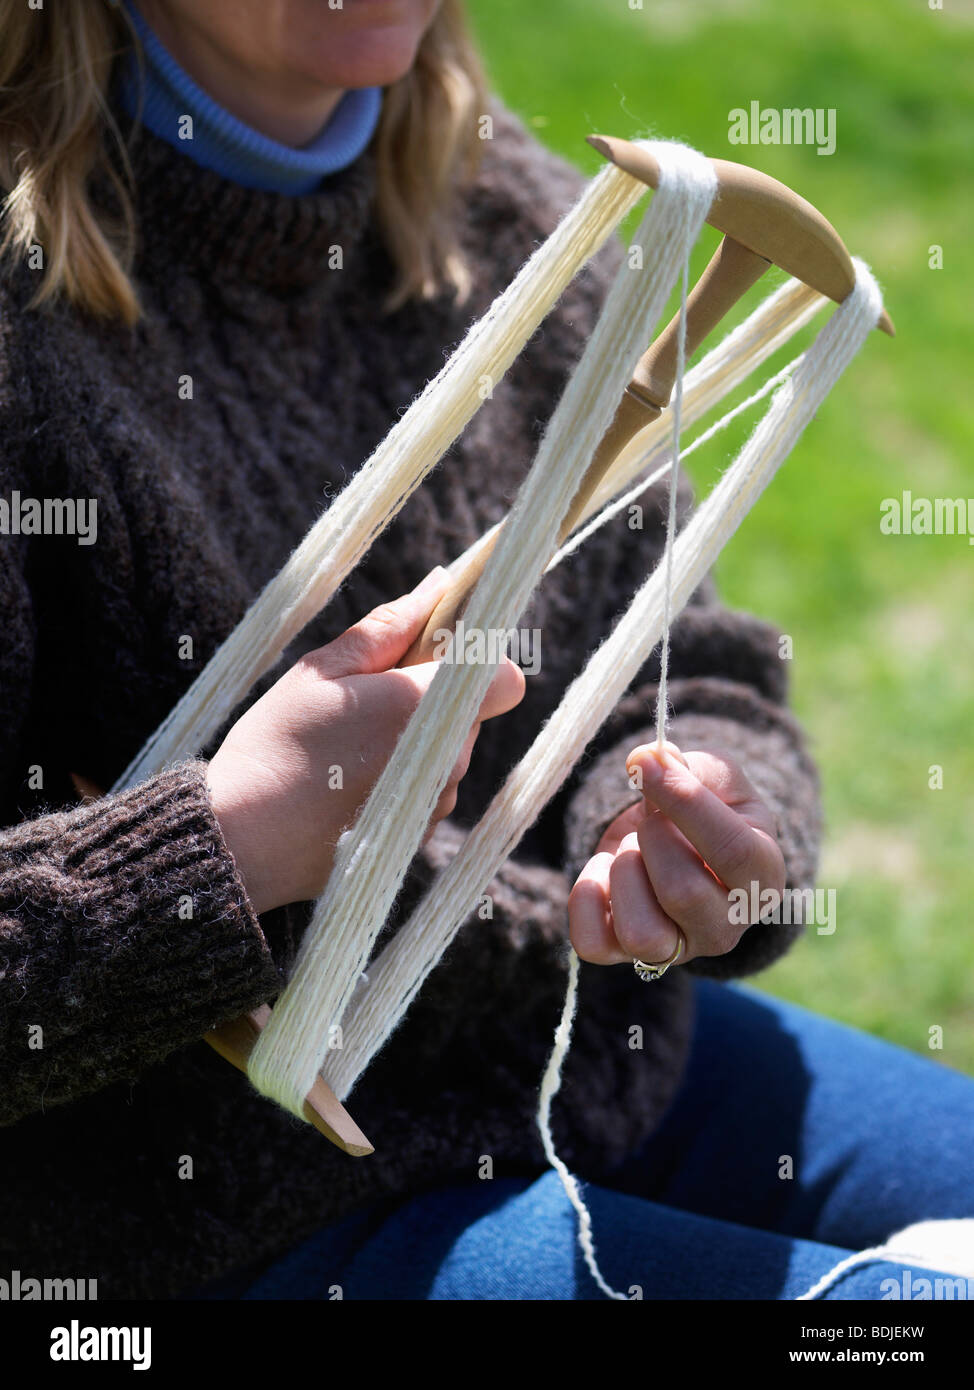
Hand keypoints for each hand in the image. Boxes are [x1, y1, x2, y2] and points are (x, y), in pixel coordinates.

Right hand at [207, 568, 525, 914]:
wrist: (243, 841)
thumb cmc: (277, 744)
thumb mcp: (323, 670)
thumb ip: (390, 625)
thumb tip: (439, 584)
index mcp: (424, 707)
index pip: (503, 677)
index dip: (478, 660)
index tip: (434, 653)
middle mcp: (445, 759)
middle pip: (472, 710)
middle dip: (434, 695)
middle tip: (369, 695)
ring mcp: (436, 801)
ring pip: (449, 750)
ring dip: (416, 738)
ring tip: (349, 744)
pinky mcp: (420, 834)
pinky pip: (429, 788)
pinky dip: (402, 778)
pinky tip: (349, 781)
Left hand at [568, 741, 784, 967]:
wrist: (680, 841)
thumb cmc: (708, 805)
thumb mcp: (712, 776)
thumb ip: (685, 765)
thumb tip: (645, 760)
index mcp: (763, 875)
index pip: (731, 850)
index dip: (684, 803)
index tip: (646, 766)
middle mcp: (727, 925)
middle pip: (682, 892)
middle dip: (653, 838)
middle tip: (652, 819)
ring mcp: (680, 948)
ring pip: (641, 934)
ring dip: (624, 877)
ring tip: (632, 852)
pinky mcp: (629, 954)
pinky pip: (593, 944)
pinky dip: (586, 899)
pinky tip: (603, 871)